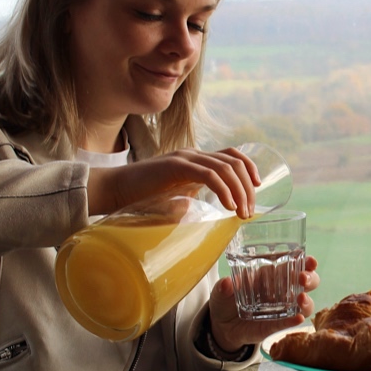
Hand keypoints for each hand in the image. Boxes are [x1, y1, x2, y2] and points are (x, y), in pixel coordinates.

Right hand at [86, 147, 259, 216]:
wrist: (112, 190)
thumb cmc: (141, 198)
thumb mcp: (174, 198)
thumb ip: (190, 201)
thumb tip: (206, 215)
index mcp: (195, 161)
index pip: (231, 155)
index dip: (249, 167)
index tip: (257, 187)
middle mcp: (193, 155)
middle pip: (233, 162)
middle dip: (247, 187)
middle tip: (249, 211)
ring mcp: (184, 158)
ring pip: (225, 168)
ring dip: (239, 191)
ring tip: (241, 213)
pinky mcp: (175, 166)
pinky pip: (208, 174)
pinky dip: (223, 190)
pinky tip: (228, 206)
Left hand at [208, 254, 320, 352]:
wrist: (221, 326)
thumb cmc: (225, 300)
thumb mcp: (221, 291)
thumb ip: (224, 287)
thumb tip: (227, 283)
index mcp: (271, 274)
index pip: (294, 265)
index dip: (306, 262)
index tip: (310, 261)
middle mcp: (281, 290)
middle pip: (307, 283)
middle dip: (310, 279)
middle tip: (303, 278)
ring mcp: (281, 309)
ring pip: (304, 304)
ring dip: (307, 301)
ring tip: (300, 299)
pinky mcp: (276, 325)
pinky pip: (288, 322)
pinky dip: (294, 320)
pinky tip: (297, 318)